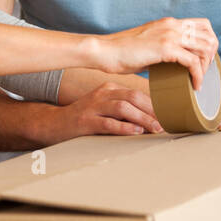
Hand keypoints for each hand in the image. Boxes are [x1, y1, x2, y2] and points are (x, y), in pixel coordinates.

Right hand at [40, 82, 164, 142]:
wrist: (54, 124)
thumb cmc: (84, 118)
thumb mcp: (104, 107)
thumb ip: (124, 109)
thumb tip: (151, 120)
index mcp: (108, 89)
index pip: (136, 93)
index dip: (153, 105)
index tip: (167, 116)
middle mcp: (101, 94)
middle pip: (132, 97)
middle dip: (151, 111)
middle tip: (165, 123)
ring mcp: (92, 107)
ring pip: (123, 108)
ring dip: (142, 118)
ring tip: (155, 128)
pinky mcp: (85, 121)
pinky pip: (108, 123)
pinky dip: (124, 127)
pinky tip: (135, 132)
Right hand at [92, 17, 217, 90]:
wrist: (105, 51)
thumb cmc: (122, 52)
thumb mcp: (149, 44)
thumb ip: (164, 48)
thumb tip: (176, 62)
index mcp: (169, 23)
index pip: (203, 25)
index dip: (209, 43)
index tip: (203, 60)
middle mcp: (172, 25)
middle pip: (209, 35)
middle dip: (211, 56)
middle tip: (204, 72)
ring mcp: (169, 35)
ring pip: (205, 48)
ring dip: (206, 67)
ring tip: (198, 80)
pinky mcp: (165, 48)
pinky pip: (193, 62)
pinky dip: (197, 76)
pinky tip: (193, 85)